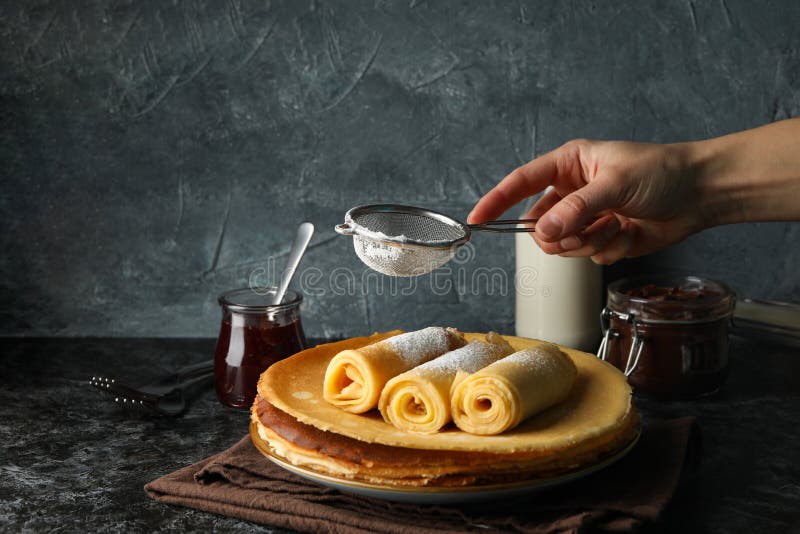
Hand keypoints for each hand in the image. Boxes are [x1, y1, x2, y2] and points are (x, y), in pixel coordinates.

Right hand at [467, 139, 704, 263]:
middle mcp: (572, 191)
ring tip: (616, 226)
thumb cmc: (661, 172)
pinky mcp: (603, 238)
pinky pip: (589, 256)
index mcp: (569, 165)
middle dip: (561, 234)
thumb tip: (544, 232)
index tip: (477, 220)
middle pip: (540, 225)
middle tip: (582, 230)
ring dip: (589, 242)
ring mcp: (587, 217)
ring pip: (563, 245)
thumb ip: (576, 209)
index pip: (521, 182)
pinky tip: (630, 232)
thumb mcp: (614, 185)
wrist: (701, 194)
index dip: (497, 201)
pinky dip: (609, 249)